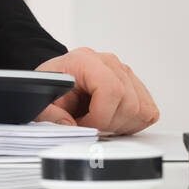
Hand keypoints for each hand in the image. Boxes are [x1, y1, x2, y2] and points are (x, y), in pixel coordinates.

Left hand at [32, 47, 158, 133]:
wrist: (58, 78)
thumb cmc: (52, 85)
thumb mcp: (40, 99)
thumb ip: (49, 114)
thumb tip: (69, 127)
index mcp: (85, 60)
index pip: (111, 90)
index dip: (100, 117)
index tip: (84, 125)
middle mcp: (109, 63)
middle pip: (129, 103)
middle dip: (108, 124)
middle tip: (88, 124)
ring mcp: (125, 73)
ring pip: (141, 110)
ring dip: (120, 125)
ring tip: (98, 121)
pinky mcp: (136, 85)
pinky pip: (149, 112)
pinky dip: (132, 123)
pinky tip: (112, 119)